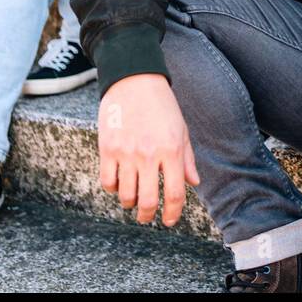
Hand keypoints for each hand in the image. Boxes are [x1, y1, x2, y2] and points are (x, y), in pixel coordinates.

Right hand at [98, 73, 199, 226]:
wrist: (134, 80)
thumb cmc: (162, 105)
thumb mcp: (181, 129)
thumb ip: (186, 159)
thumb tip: (194, 183)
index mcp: (172, 151)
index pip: (174, 194)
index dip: (172, 213)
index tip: (169, 221)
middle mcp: (149, 155)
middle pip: (147, 201)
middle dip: (147, 215)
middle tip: (147, 217)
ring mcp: (126, 153)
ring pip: (125, 195)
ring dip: (130, 203)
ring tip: (133, 199)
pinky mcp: (107, 148)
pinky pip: (107, 181)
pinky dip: (113, 188)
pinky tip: (119, 183)